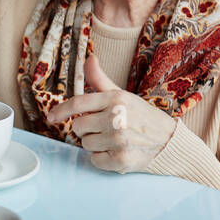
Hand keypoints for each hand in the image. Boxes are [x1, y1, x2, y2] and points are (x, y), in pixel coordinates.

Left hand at [46, 54, 176, 172]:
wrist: (169, 140)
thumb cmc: (142, 116)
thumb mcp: (122, 95)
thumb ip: (100, 80)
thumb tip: (89, 58)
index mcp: (116, 99)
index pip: (78, 104)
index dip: (60, 111)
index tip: (50, 118)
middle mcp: (117, 118)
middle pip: (78, 127)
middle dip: (86, 129)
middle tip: (103, 128)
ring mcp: (119, 140)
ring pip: (85, 145)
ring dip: (94, 144)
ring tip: (112, 140)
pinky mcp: (121, 159)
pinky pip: (95, 160)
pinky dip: (102, 159)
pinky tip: (115, 151)